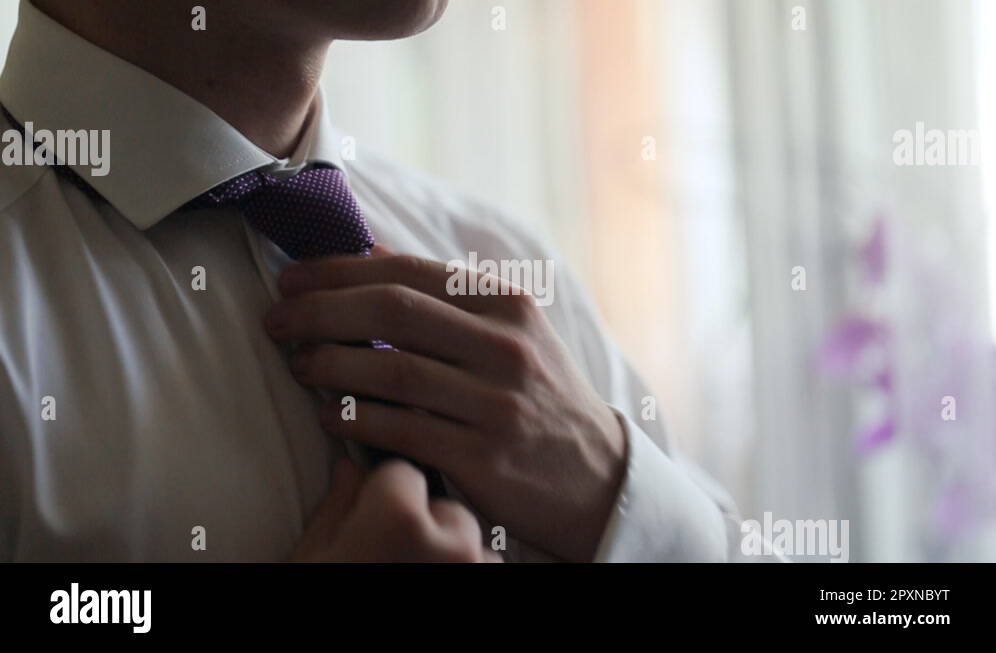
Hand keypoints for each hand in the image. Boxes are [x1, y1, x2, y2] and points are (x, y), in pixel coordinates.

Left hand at [267, 251, 627, 561]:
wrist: (595, 475)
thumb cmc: (539, 396)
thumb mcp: (512, 332)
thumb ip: (447, 294)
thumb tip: (371, 250)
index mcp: (508, 304)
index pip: (408, 272)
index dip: (340, 271)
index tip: (294, 279)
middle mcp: (505, 347)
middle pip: (391, 312)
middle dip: (320, 310)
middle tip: (277, 319)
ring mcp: (495, 403)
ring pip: (390, 371)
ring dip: (328, 363)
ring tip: (297, 362)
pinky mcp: (483, 456)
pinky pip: (399, 430)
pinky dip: (353, 419)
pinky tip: (327, 414)